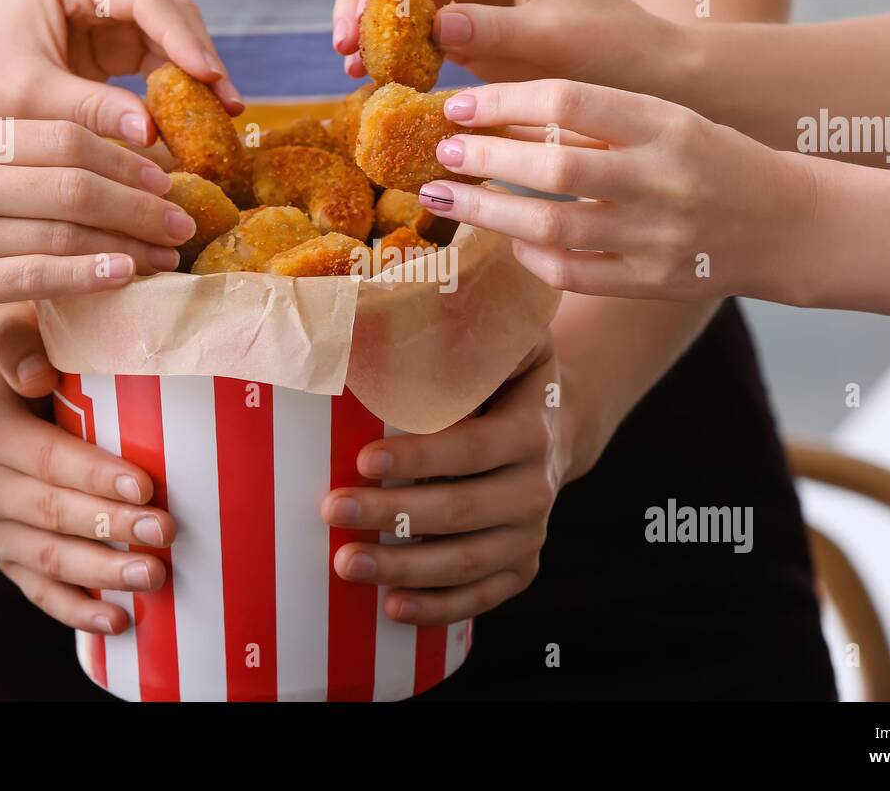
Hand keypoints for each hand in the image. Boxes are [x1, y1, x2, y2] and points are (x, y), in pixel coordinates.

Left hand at [0, 0, 243, 143]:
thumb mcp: (30, 99)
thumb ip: (92, 112)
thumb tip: (155, 133)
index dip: (186, 40)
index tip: (212, 79)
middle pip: (171, 13)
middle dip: (201, 60)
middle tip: (230, 106)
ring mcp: (108, 9)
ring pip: (174, 37)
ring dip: (199, 78)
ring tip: (224, 118)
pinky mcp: (114, 43)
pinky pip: (161, 63)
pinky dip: (179, 92)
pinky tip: (198, 123)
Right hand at [0, 119, 192, 358]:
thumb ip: (22, 171)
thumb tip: (118, 174)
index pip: (66, 137)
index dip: (126, 157)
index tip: (170, 178)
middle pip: (74, 179)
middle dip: (141, 201)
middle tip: (184, 220)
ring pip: (64, 227)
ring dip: (129, 241)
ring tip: (170, 255)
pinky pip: (39, 273)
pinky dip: (91, 273)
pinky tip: (128, 274)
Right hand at [0, 306, 176, 634]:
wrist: (23, 386)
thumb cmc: (47, 353)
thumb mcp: (30, 329)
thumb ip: (22, 343)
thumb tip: (36, 375)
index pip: (40, 455)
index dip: (91, 473)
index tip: (145, 484)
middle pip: (46, 512)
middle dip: (109, 526)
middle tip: (165, 532)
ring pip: (44, 557)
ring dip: (100, 572)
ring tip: (154, 577)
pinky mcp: (8, 554)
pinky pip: (37, 591)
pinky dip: (75, 610)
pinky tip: (117, 622)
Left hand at [320, 339, 568, 624]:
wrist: (558, 425)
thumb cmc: (509, 376)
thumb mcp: (509, 340)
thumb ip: (472, 321)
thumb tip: (405, 281)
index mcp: (531, 429)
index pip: (473, 448)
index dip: (421, 458)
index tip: (364, 458)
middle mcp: (537, 487)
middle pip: (463, 510)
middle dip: (393, 514)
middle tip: (330, 509)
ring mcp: (531, 533)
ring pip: (468, 561)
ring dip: (404, 569)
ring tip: (344, 564)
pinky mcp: (522, 566)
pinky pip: (482, 597)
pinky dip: (438, 608)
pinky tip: (390, 609)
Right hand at [332, 0, 670, 88]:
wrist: (636, 74)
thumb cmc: (607, 49)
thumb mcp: (552, 40)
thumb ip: (493, 29)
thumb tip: (434, 25)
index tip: (367, 19)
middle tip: (347, 46)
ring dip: (367, 20)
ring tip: (350, 63)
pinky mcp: (463, 18)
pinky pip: (410, 23)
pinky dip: (387, 45)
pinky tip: (369, 75)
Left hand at [413, 79, 817, 300]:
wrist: (789, 223)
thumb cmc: (714, 160)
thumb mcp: (668, 121)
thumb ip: (598, 120)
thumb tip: (502, 116)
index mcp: (666, 124)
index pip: (568, 103)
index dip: (504, 102)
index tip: (459, 104)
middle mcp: (662, 179)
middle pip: (553, 169)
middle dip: (484, 159)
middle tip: (439, 151)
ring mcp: (657, 238)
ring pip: (553, 227)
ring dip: (488, 212)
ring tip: (443, 198)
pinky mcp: (653, 283)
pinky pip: (574, 274)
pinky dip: (531, 257)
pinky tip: (506, 240)